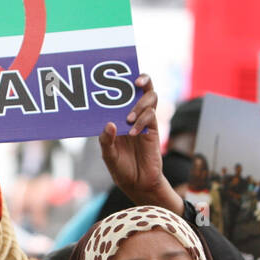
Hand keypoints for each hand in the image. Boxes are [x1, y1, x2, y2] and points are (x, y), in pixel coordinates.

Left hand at [97, 75, 181, 213]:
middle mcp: (134, 115)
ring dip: (140, 104)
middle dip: (143, 81)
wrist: (137, 183)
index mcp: (120, 116)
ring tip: (129, 117)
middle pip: (144, 89)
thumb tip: (109, 124)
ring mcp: (145, 122)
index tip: (123, 75)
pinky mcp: (153, 131)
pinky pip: (151, 117)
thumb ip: (106, 141)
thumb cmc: (120, 167)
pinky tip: (132, 132)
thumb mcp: (108, 155)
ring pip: (151, 100)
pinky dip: (142, 121)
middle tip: (135, 83)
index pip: (126, 93)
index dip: (127, 80)